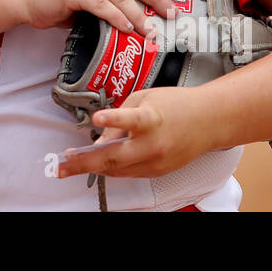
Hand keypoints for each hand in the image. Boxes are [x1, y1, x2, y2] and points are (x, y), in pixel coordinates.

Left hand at [55, 87, 217, 178]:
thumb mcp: (143, 99)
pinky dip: (113, 167)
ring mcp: (157, 161)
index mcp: (152, 119)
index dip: (113, 119)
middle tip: (63, 166)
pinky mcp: (159, 171)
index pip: (131, 119)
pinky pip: (129, 172)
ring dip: (94, 167)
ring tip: (72, 163)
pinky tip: (98, 161)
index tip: (97, 118)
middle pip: (116, 157)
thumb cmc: (176, 105)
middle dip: (85, 163)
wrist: (208, 121)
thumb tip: (100, 136)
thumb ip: (120, 116)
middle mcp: (154, 144)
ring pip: (119, 169)